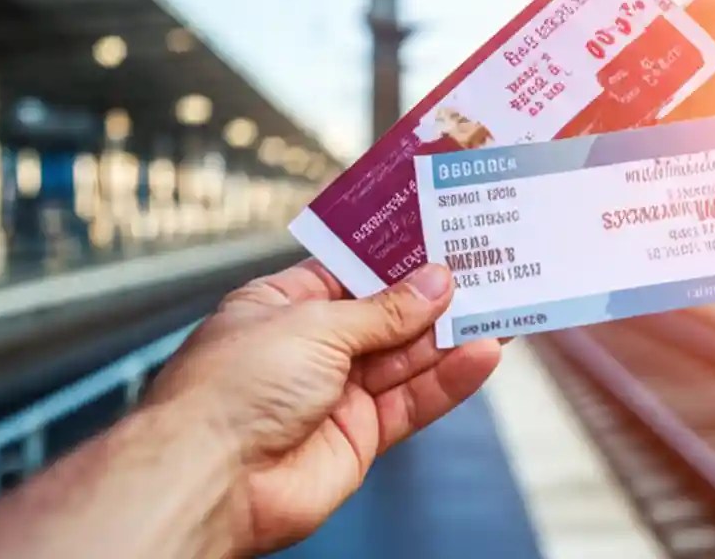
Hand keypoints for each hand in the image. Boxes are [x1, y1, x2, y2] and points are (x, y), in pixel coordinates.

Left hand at [144, 260, 499, 554]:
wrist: (211, 479)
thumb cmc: (232, 389)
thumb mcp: (314, 325)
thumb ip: (384, 310)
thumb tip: (435, 283)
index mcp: (282, 305)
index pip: (352, 271)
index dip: (398, 255)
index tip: (444, 234)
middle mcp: (311, 347)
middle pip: (389, 314)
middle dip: (437, 294)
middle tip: (489, 268)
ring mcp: (337, 392)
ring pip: (409, 357)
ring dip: (454, 335)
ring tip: (503, 306)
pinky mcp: (361, 435)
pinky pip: (414, 401)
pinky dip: (450, 379)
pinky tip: (482, 355)